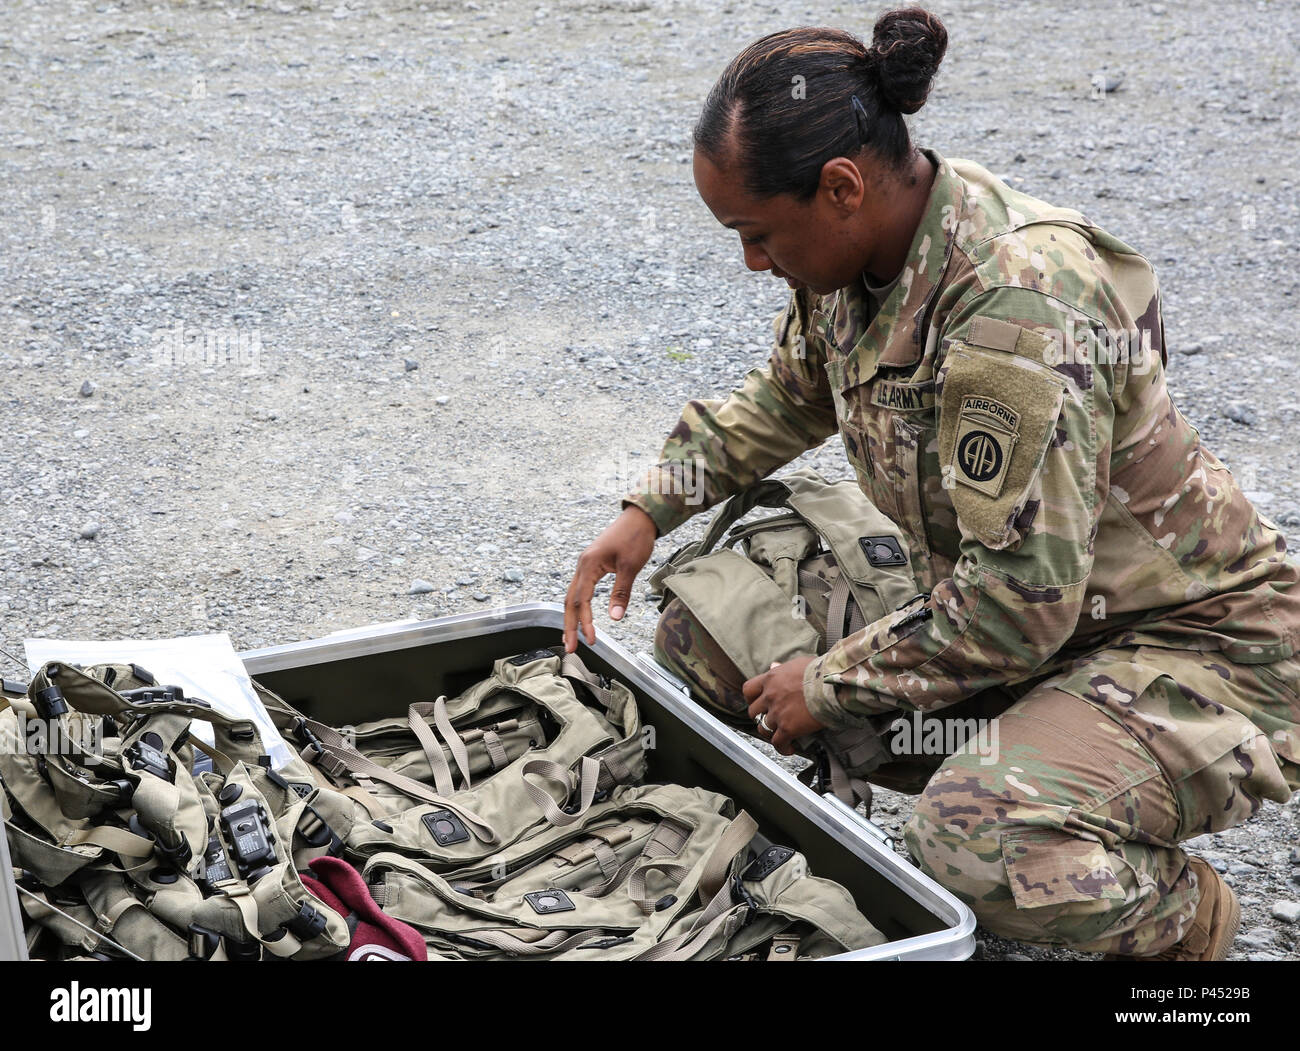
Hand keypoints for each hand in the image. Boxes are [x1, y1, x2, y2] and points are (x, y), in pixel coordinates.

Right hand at [563, 505, 657, 652]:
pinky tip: (580, 617)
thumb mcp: (631, 566)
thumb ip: (621, 592)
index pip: (581, 599)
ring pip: (572, 595)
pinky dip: (578, 606)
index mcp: (589, 564)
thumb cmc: (635, 537)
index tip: (591, 639)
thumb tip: (615, 618)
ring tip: (571, 638)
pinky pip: (580, 589)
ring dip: (572, 618)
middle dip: (569, 625)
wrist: (639, 517)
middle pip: (569, 600)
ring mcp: (585, 565)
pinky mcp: (591, 565)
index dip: (584, 621)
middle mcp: (582, 565)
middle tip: (570, 648)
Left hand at [744, 657, 822, 754]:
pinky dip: (783, 748)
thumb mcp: (798, 663)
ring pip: (764, 728)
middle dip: (761, 716)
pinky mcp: (788, 728)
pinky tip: (790, 748)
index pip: (749, 690)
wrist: (832, 684)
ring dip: (771, 732)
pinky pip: (778, 743)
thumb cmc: (821, 671)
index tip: (758, 703)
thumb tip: (774, 666)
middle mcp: (770, 696)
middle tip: (771, 719)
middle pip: (754, 711)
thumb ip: (783, 668)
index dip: (752, 699)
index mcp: (771, 678)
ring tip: (781, 734)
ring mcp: (777, 712)